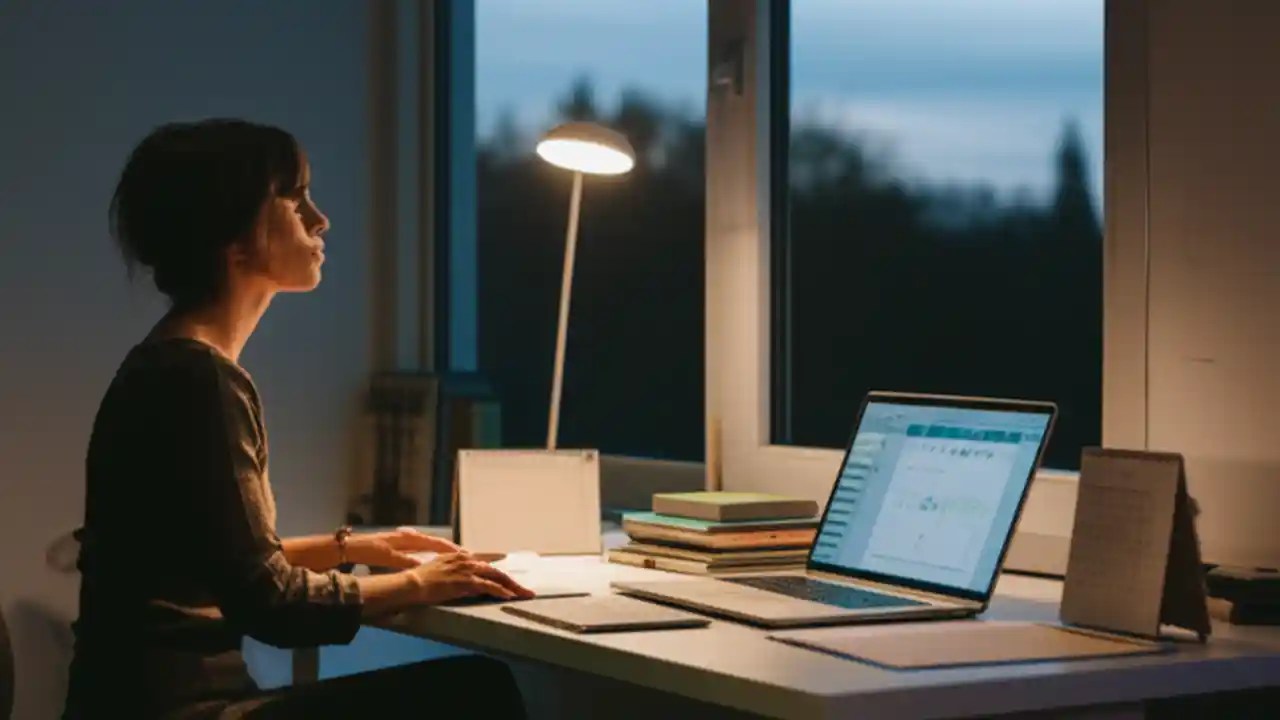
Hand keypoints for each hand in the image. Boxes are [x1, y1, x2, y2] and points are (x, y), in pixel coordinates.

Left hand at [346, 527, 463, 569]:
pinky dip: (427, 549)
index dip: (449, 548)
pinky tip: (427, 554)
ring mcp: (402, 537)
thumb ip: (408, 561)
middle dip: (447, 547)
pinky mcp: (397, 541)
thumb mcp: (390, 558)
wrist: (352, 546)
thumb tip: (425, 565)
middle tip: (462, 553)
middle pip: (432, 541)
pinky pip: (418, 544)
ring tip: (450, 554)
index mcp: (408, 538)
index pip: (434, 542)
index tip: (463, 552)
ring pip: (426, 542)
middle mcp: (408, 535)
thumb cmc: (371, 552)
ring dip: (438, 548)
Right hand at [409, 553, 535, 603]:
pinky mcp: (466, 581)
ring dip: (512, 587)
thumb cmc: (421, 580)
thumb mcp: (439, 571)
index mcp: (461, 557)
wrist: (412, 583)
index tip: (511, 580)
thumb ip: (452, 573)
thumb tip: (462, 582)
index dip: (500, 573)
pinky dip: (500, 591)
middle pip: (496, 570)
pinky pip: (488, 586)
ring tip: (524, 595)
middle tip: (526, 590)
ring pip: (496, 577)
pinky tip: (509, 597)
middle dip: (513, 581)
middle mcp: (467, 560)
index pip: (486, 565)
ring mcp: (467, 570)